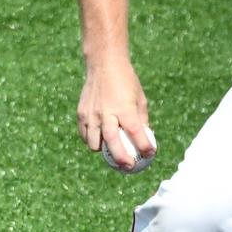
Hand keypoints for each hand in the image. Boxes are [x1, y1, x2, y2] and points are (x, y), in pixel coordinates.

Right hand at [77, 55, 155, 171]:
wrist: (104, 64)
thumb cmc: (126, 82)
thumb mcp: (140, 98)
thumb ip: (141, 119)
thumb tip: (145, 139)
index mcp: (124, 108)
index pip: (136, 133)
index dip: (144, 146)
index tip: (149, 154)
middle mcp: (107, 113)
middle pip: (113, 143)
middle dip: (122, 159)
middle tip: (129, 167)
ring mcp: (92, 114)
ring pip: (94, 143)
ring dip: (103, 151)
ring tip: (111, 154)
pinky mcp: (81, 113)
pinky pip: (85, 135)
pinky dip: (92, 141)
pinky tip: (99, 142)